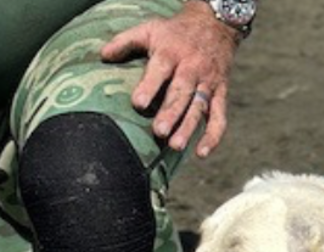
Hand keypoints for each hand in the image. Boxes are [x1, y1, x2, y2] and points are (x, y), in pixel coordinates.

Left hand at [100, 0, 240, 158]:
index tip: (138, 103)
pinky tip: (201, 153)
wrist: (215, 26)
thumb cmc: (176, 32)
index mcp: (172, 52)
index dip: (150, 86)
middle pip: (182, 93)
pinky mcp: (220, 95)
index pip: (161, 70)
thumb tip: (103, 55)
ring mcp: (208, 83)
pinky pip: (219, 118)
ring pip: (199, 108)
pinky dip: (213, 136)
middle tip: (159, 132)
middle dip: (171, 113)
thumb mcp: (151, 29)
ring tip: (176, 146)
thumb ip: (126, 41)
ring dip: (188, 127)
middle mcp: (192, 68)